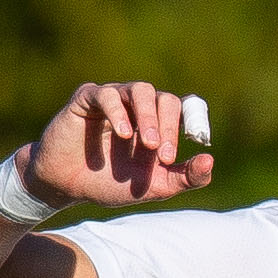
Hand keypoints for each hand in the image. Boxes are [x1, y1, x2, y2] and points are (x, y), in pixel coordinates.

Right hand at [22, 82, 214, 207]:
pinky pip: (107, 95)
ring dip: (148, 116)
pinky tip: (123, 135)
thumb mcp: (154, 187)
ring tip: (148, 144)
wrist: (68, 186)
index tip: (197, 142)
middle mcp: (138, 109)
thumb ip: (184, 178)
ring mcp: (113, 101)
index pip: (183, 110)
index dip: (193, 121)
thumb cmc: (111, 184)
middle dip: (169, 126)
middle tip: (162, 154)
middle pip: (164, 99)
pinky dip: (118, 113)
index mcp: (157, 126)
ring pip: (140, 90)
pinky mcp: (87, 99)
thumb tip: (210, 162)